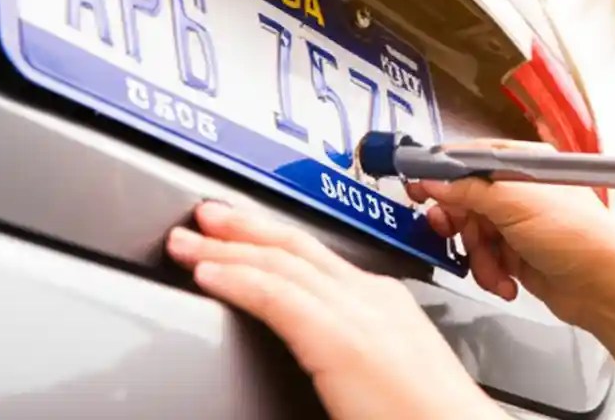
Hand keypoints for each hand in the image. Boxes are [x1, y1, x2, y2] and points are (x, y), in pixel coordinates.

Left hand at [167, 201, 506, 419]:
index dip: (270, 237)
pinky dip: (237, 279)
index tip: (238, 231)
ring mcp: (355, 310)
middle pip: (295, 245)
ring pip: (279, 263)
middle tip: (204, 215)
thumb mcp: (386, 365)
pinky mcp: (337, 337)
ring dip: (226, 248)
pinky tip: (207, 274)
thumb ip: (352, 348)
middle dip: (244, 227)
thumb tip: (320, 352)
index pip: (316, 255)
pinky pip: (275, 296)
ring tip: (188, 241)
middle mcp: (369, 293)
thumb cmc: (427, 416)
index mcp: (382, 299)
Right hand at [405, 139, 614, 324]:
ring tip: (494, 268)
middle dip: (456, 221)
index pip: (470, 158)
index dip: (440, 171)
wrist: (606, 287)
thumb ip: (469, 190)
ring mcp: (518, 224)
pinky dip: (490, 272)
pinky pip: (485, 259)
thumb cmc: (575, 235)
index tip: (414, 183)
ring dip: (477, 256)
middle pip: (464, 198)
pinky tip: (506, 282)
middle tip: (446, 230)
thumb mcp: (514, 203)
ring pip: (472, 234)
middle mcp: (519, 191)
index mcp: (523, 165)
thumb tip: (433, 179)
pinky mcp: (518, 255)